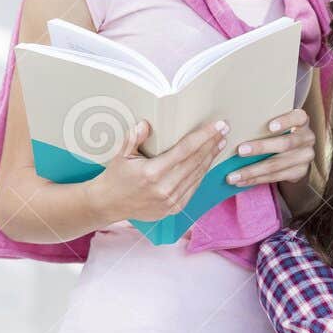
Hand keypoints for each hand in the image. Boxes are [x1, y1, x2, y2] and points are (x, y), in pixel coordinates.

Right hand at [91, 118, 227, 222]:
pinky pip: (193, 188)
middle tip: (224, 129)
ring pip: (197, 175)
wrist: (109, 204)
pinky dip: (202, 173)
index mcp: (152, 173)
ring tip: (219, 143)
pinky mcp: (174, 209)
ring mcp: (171, 201)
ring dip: (210, 158)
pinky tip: (208, 161)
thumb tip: (146, 124)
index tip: (217, 126)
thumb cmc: (116, 176)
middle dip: (212, 144)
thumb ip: (134, 138)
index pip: (185, 150)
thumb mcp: (122, 154)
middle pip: (196, 161)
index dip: (204, 136)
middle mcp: (165, 188)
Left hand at [224, 108, 315, 188]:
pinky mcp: (299, 172)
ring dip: (253, 170)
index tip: (270, 126)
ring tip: (233, 175)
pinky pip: (275, 177)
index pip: (299, 118)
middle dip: (261, 148)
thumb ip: (264, 122)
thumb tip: (229, 123)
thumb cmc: (279, 131)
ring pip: (277, 165)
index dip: (285, 121)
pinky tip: (241, 181)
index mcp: (302, 121)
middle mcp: (307, 138)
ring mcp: (305, 157)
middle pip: (285, 144)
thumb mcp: (277, 123)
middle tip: (240, 151)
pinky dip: (256, 179)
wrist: (296, 152)